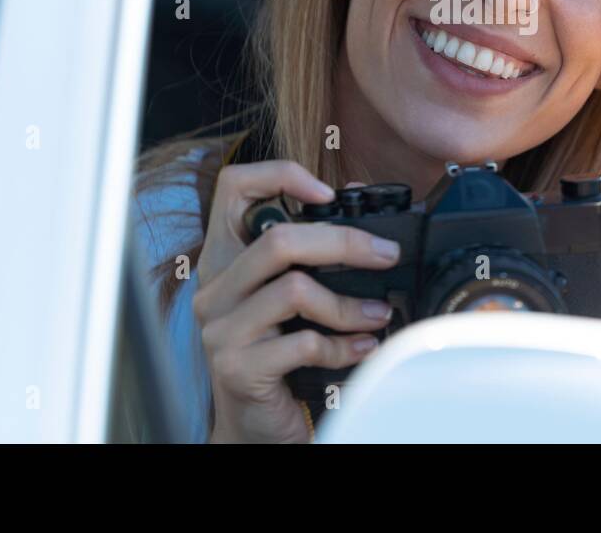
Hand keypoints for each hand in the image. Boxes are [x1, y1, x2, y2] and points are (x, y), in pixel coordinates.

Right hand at [193, 161, 398, 442]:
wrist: (254, 424)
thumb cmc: (277, 353)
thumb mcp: (290, 297)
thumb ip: (314, 251)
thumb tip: (358, 194)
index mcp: (225, 258)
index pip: (233, 187)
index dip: (280, 175)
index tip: (327, 193)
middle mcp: (215, 288)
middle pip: (280, 240)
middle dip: (345, 243)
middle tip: (385, 254)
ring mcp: (221, 329)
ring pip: (295, 290)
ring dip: (350, 304)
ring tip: (378, 313)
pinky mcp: (238, 368)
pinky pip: (303, 343)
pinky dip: (344, 345)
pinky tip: (361, 348)